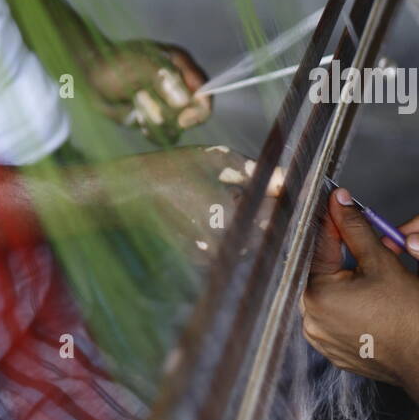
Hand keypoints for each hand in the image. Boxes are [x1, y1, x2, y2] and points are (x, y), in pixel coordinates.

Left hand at [86, 38, 211, 143]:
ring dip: (155, 121)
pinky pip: (163, 136)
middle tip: (142, 98)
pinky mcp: (156, 121)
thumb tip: (184, 101)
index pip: (205, 94)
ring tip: (137, 105)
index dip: (198, 110)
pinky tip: (137, 118)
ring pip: (176, 129)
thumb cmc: (114, 63)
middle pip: (192, 117)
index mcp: (182, 67)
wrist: (91, 75)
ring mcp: (168, 106)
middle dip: (167, 113)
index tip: (182, 118)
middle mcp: (180, 88)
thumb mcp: (140, 64)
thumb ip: (163, 78)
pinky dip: (150, 131)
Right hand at [122, 144, 282, 263]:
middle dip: (266, 214)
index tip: (283, 188)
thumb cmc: (174, 170)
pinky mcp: (200, 259)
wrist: (133, 192)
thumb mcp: (215, 160)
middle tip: (258, 192)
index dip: (282, 200)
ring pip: (248, 242)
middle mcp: (221, 242)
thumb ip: (253, 171)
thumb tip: (285, 178)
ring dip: (250, 224)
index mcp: (228, 216)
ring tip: (233, 199)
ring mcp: (210, 254)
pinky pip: (230, 247)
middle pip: (264, 233)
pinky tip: (217, 212)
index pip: (274, 215)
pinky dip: (232, 232)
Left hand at [301, 189, 418, 386]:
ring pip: (331, 293)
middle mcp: (311, 319)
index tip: (341, 206)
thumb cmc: (410, 319)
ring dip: (347, 278)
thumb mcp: (382, 261)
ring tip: (371, 270)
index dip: (334, 221)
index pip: (320, 245)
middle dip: (342, 252)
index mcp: (316, 295)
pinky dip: (350, 302)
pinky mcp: (335, 350)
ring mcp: (322, 338)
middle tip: (362, 239)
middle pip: (322, 270)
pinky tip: (370, 298)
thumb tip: (340, 203)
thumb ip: (355, 228)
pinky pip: (337, 316)